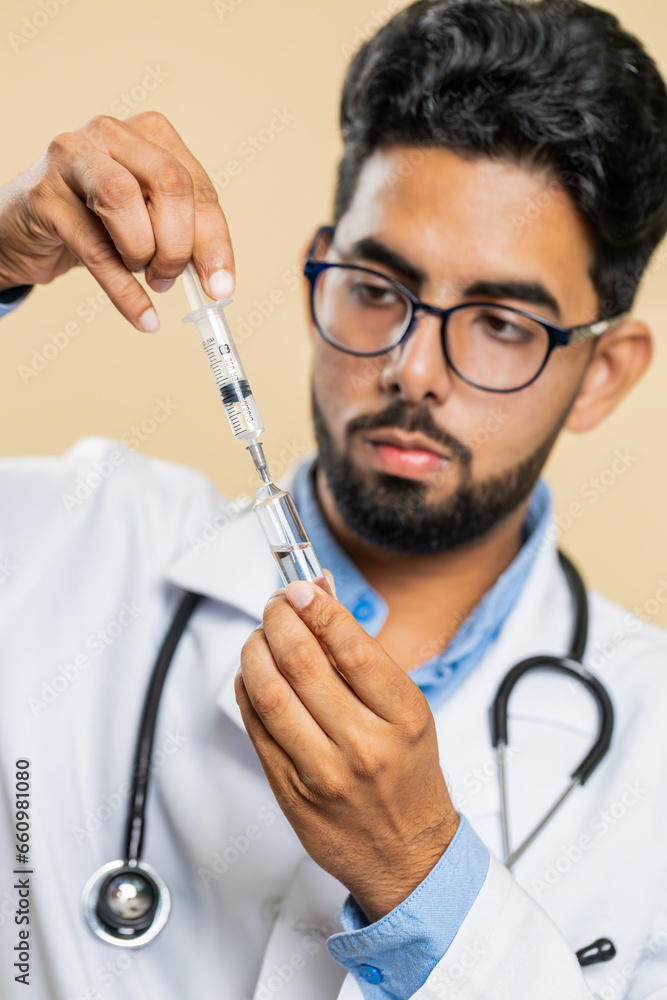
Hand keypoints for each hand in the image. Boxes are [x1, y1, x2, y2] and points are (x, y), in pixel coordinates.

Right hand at [0, 111, 234, 330]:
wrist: (25, 230)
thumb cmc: (94, 222)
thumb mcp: (146, 221)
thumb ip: (182, 236)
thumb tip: (217, 279)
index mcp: (149, 135)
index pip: (197, 185)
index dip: (215, 240)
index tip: (221, 285)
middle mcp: (111, 133)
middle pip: (169, 181)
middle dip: (180, 244)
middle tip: (170, 278)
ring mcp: (72, 157)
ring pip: (124, 198)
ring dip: (144, 252)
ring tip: (144, 274)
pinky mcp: (44, 194)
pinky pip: (93, 248)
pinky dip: (124, 291)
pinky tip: (142, 316)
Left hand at [236, 578, 459, 923]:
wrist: (408, 855)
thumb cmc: (409, 776)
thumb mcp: (408, 712)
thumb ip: (363, 658)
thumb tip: (321, 598)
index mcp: (404, 719)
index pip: (353, 647)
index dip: (319, 608)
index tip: (303, 588)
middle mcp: (365, 746)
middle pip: (303, 663)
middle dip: (279, 620)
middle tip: (276, 605)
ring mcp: (323, 773)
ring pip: (270, 694)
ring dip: (255, 652)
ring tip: (259, 635)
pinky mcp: (291, 793)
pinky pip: (256, 729)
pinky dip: (247, 691)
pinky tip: (253, 674)